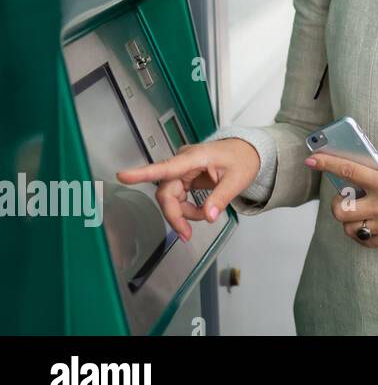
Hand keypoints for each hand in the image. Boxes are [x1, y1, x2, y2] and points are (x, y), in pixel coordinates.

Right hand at [116, 139, 260, 241]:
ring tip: (204, 216)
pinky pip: (176, 196)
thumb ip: (221, 198)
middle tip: (187, 234)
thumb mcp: (237, 179)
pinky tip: (199, 211)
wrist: (248, 151)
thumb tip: (209, 217)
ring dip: (182, 212)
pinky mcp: (183, 176)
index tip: (123, 176)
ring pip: (170, 197)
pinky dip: (186, 208)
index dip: (143, 173)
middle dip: (175, 214)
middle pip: (166, 192)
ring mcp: (182, 169)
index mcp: (196, 157)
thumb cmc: (243, 159)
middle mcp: (184, 161)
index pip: (166, 168)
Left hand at [307, 153, 377, 247]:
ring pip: (349, 229)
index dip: (327, 164)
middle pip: (341, 210)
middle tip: (346, 198)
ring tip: (357, 213)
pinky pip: (365, 241)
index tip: (312, 160)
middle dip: (338, 204)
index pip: (349, 171)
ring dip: (349, 221)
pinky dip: (362, 233)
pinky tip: (367, 225)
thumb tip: (373, 176)